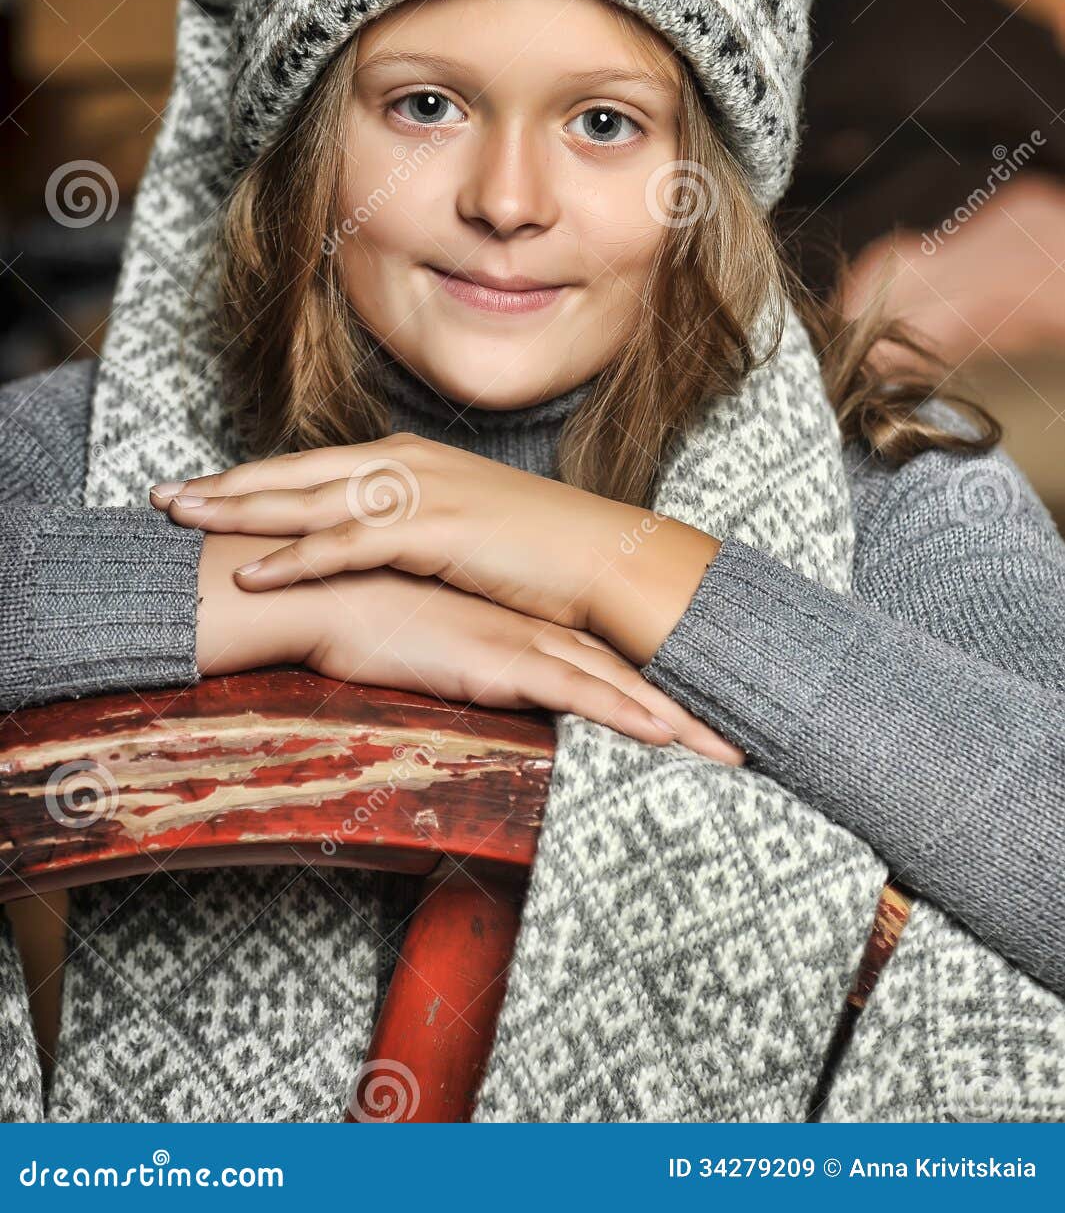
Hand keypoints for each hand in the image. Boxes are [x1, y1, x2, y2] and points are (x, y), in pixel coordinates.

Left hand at [149, 436, 720, 665]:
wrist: (607, 560)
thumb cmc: (541, 554)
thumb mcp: (466, 530)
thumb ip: (415, 530)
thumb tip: (376, 551)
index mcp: (411, 462)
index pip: (314, 468)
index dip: (252, 478)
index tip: (199, 488)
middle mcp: (407, 465)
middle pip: (295, 474)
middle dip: (224, 486)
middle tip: (160, 498)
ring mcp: (421, 493)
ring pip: (309, 501)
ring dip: (240, 512)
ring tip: (181, 523)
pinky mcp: (435, 532)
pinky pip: (349, 546)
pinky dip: (296, 559)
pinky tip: (253, 574)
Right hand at [303, 566, 745, 764]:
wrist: (318, 590)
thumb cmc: (357, 613)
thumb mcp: (418, 642)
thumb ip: (449, 653)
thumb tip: (460, 675)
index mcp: (517, 623)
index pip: (601, 656)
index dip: (653, 685)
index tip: (701, 716)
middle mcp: (531, 627)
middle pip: (628, 671)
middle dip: (689, 709)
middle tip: (743, 745)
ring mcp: (521, 639)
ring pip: (619, 687)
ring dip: (680, 722)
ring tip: (732, 755)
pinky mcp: (501, 658)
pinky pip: (579, 694)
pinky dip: (627, 716)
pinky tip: (669, 738)